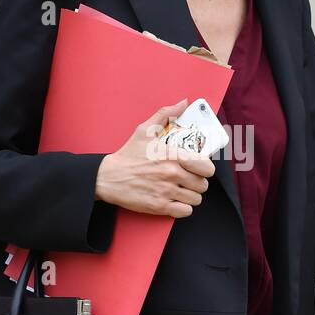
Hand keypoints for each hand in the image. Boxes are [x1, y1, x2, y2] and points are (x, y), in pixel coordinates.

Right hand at [94, 98, 215, 218]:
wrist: (107, 177)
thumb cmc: (127, 154)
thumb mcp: (144, 130)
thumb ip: (165, 114)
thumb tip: (183, 103)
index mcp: (172, 154)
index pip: (207, 167)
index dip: (205, 169)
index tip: (199, 168)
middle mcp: (172, 173)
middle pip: (202, 185)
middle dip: (197, 182)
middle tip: (188, 180)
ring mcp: (166, 191)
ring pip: (196, 199)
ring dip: (191, 196)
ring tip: (182, 190)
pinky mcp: (159, 206)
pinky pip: (186, 212)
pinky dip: (183, 208)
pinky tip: (175, 201)